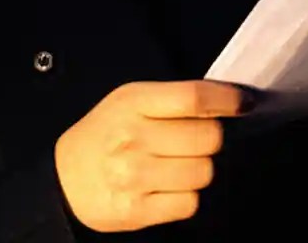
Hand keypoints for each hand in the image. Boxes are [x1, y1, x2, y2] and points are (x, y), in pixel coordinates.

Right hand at [54, 80, 253, 231]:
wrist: (63, 179)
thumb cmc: (107, 134)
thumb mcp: (131, 101)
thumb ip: (174, 98)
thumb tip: (230, 99)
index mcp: (133, 102)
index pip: (194, 98)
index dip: (228, 99)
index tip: (244, 103)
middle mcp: (132, 138)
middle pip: (208, 138)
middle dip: (210, 139)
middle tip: (194, 141)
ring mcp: (133, 176)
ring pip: (204, 172)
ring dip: (199, 169)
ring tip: (176, 165)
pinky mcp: (136, 210)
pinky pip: (189, 203)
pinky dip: (186, 197)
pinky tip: (168, 187)